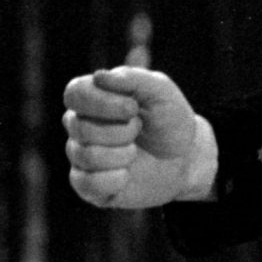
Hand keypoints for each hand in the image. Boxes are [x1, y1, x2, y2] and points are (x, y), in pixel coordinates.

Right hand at [61, 66, 212, 207]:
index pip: (74, 94)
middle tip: (139, 130)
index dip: (102, 103)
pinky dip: (115, 179)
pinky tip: (127, 174)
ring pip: (86, 156)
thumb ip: (134, 78)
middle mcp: (80, 125)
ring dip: (123, 154)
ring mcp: (81, 155)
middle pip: (80, 127)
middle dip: (121, 130)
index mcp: (92, 98)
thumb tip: (99, 77)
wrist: (186, 159)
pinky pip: (87, 183)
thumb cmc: (170, 121)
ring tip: (136, 151)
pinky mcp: (88, 184)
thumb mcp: (162, 92)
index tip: (132, 108)